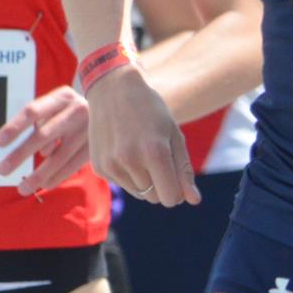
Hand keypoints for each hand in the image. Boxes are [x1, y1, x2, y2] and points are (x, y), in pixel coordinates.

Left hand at [0, 85, 94, 197]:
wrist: (114, 106)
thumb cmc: (70, 110)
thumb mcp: (58, 105)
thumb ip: (40, 121)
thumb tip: (17, 147)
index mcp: (62, 97)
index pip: (33, 111)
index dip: (14, 127)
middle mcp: (77, 110)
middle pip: (43, 135)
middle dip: (20, 155)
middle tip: (2, 170)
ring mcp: (89, 130)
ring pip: (58, 157)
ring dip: (38, 175)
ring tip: (22, 188)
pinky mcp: (97, 146)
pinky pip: (72, 166)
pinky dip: (56, 177)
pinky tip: (44, 185)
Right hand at [73, 70, 198, 206]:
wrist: (113, 90)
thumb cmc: (151, 111)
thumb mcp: (174, 135)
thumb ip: (184, 170)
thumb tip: (194, 201)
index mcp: (154, 152)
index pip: (170, 197)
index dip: (177, 192)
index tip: (176, 179)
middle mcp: (130, 161)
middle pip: (154, 197)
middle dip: (160, 184)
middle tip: (158, 158)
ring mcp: (111, 165)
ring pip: (138, 193)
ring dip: (144, 180)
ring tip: (140, 152)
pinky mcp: (99, 167)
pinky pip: (122, 184)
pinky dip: (127, 174)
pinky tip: (125, 150)